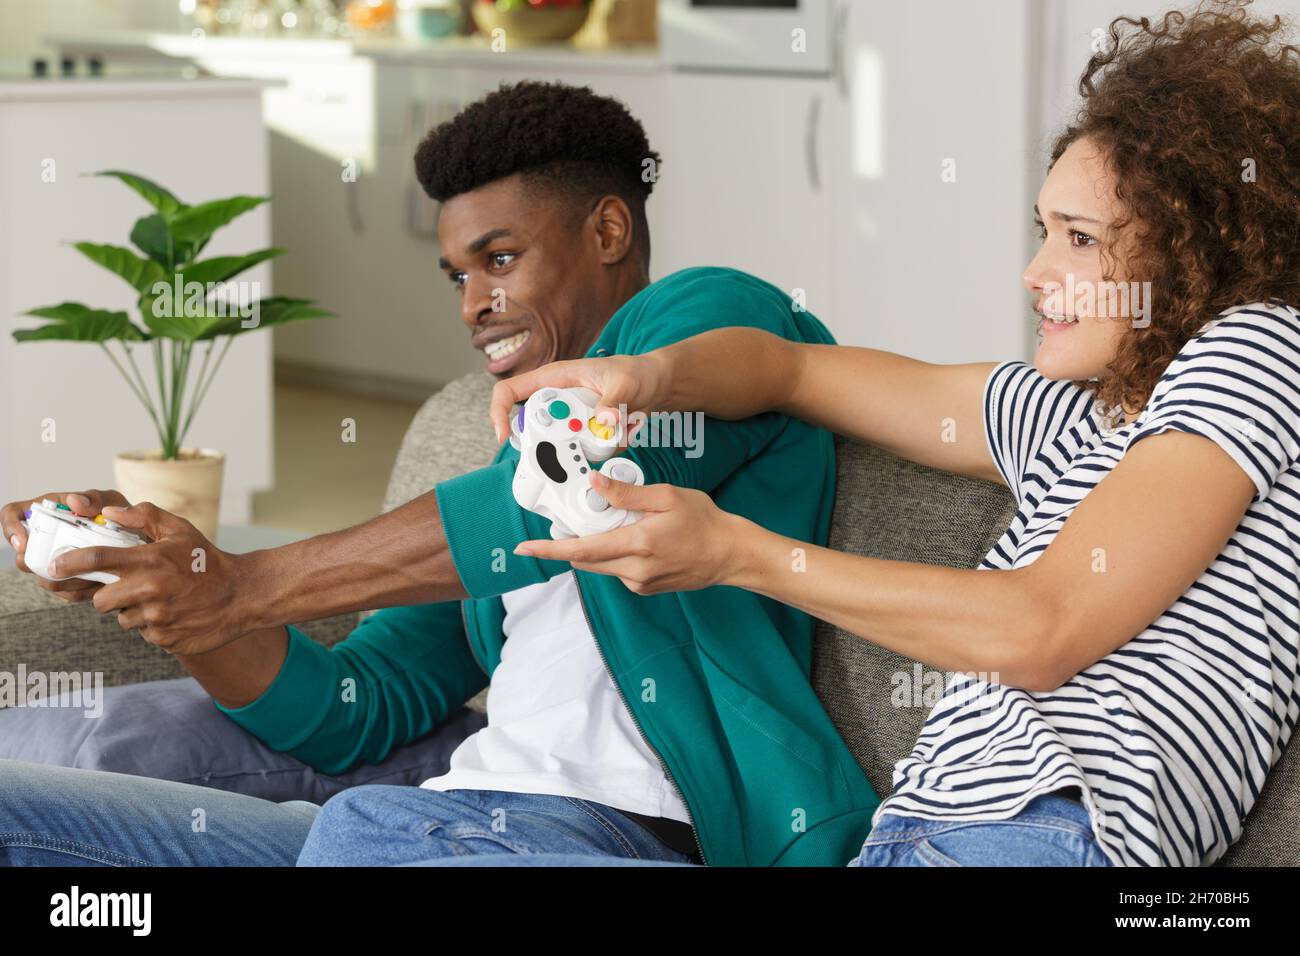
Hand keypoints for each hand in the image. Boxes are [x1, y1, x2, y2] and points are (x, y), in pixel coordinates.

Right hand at [1, 489, 131, 601]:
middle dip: (35, 563)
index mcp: (48, 512)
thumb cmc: (118, 515)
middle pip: (22, 555)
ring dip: (60, 580)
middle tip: (57, 564)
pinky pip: (65, 593)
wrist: (139, 539)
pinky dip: (79, 591)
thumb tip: (74, 501)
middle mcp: (46, 538)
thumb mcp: (110, 500)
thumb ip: (94, 498)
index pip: (12, 514)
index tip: (24, 544)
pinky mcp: (70, 580)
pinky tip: (95, 584)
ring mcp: (56, 561)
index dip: (11, 529)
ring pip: (43, 578)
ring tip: (85, 573)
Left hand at [51, 501, 250, 655]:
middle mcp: (150, 589)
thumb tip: (109, 512)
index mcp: (150, 560)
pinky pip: (144, 634)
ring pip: (123, 619)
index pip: (96, 559)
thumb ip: (144, 516)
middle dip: (108, 596)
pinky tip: (174, 614)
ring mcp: (157, 618)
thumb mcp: (180, 529)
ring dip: (134, 612)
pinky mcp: (165, 638)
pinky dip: (154, 626)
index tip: (53, 566)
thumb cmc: (207, 560)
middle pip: (101, 600)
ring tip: (161, 601)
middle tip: (129, 589)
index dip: (69, 563)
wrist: (242, 595)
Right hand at [489, 352, 671, 444]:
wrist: (654, 385)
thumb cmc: (635, 372)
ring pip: (561, 445)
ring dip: (589, 445)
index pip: (509, 391)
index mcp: (554, 379)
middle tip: (584, 440)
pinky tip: (627, 430)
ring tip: (618, 427)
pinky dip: (607, 448)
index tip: (505, 436)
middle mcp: (557, 400)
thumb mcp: (625, 383)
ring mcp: (570, 419)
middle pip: (534, 427)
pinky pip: (585, 451)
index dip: (499, 413)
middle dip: (554, 441)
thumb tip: (601, 420)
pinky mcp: (584, 434)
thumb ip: (612, 401)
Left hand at [512, 472, 747, 594]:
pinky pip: (617, 570)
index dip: (549, 549)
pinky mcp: (644, 588)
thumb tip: (593, 484)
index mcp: (638, 545)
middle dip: (574, 540)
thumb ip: (626, 493)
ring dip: (598, 545)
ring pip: (600, 565)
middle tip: (582, 516)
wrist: (730, 554)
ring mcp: (639, 583)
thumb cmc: (704, 521)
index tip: (525, 548)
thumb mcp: (666, 496)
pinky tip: (640, 538)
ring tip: (626, 524)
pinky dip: (616, 553)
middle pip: (585, 559)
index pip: (581, 550)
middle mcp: (634, 570)